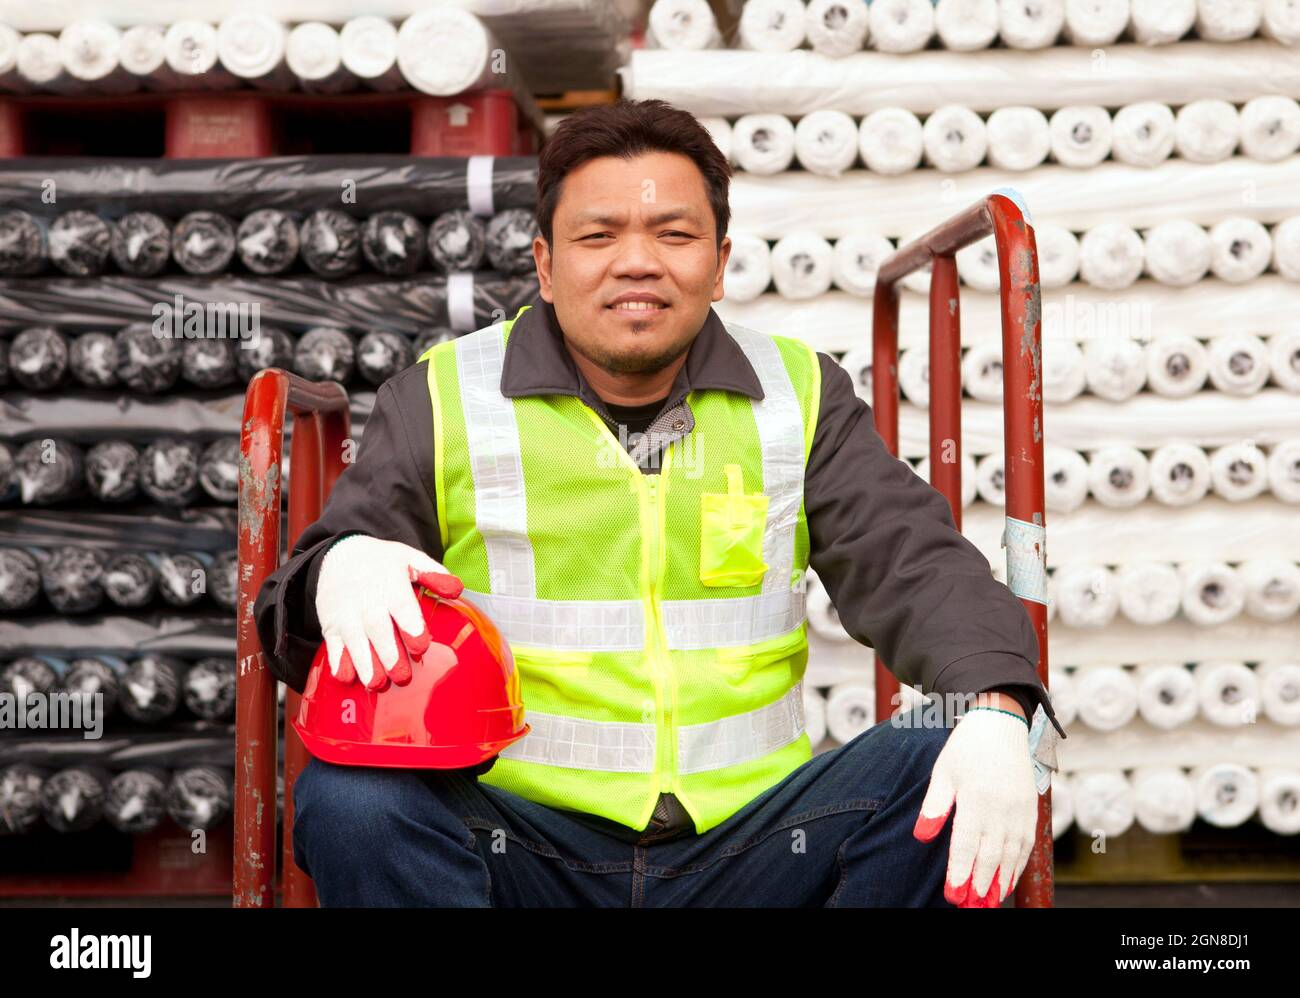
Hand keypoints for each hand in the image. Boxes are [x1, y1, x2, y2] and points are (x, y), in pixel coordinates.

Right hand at [314, 535, 463, 688]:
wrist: (339, 555)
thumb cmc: (381, 563)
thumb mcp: (410, 559)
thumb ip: (434, 574)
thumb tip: (457, 589)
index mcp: (391, 585)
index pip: (402, 607)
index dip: (411, 627)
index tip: (420, 646)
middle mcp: (367, 602)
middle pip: (377, 629)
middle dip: (388, 654)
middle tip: (401, 676)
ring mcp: (346, 615)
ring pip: (355, 642)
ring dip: (365, 664)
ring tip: (376, 684)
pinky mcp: (331, 625)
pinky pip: (333, 645)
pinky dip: (338, 662)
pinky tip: (347, 677)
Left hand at [911, 707, 1036, 906]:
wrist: (1002, 725)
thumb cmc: (966, 749)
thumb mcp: (943, 771)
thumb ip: (935, 805)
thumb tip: (922, 836)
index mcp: (977, 798)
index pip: (967, 844)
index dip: (960, 872)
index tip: (952, 895)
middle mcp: (1003, 808)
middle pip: (991, 856)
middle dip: (979, 886)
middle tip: (968, 907)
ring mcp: (1020, 811)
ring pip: (1011, 856)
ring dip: (999, 883)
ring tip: (986, 903)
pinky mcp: (1031, 812)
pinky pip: (1025, 847)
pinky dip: (1016, 868)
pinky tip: (1005, 883)